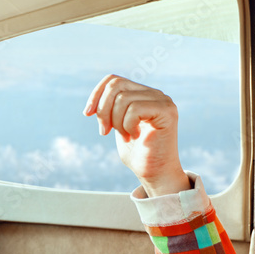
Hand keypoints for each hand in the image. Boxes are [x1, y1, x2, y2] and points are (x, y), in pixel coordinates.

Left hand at [83, 75, 189, 196]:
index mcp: (142, 94)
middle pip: (116, 86)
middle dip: (103, 110)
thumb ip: (110, 108)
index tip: (87, 113)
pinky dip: (128, 125)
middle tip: (105, 131)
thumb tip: (95, 99)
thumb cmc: (136, 153)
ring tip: (126, 136)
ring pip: (123, 99)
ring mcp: (163, 100)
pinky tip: (135, 136)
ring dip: (116, 122)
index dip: (96, 94)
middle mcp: (154, 93)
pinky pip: (135, 109)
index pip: (113, 79)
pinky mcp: (167, 111)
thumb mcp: (116, 125)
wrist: (154, 173)